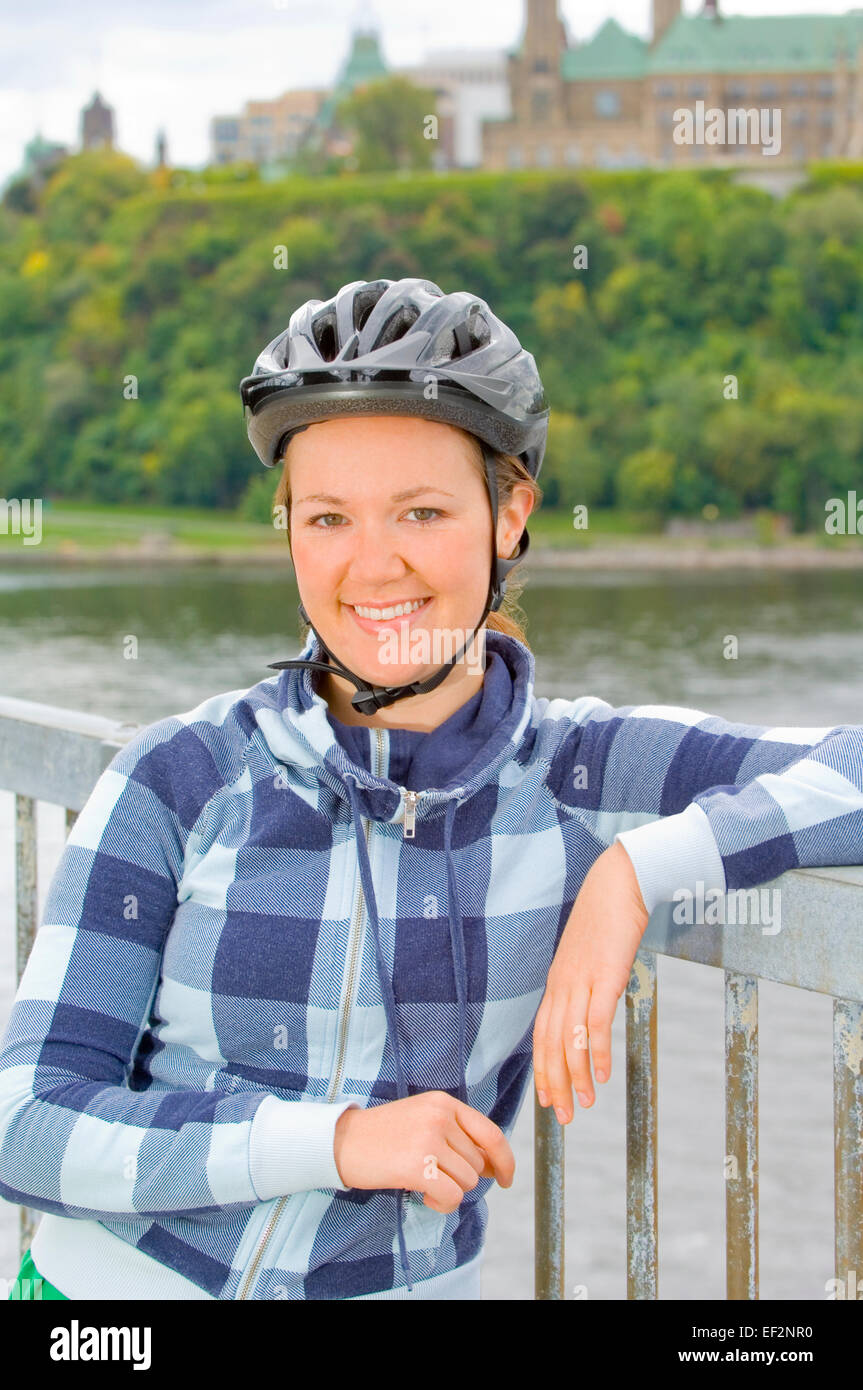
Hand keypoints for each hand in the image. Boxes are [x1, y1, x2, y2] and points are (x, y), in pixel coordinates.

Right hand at [333, 1091, 514, 1214]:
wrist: (341, 1142)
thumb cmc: (383, 1136)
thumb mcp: (423, 1120)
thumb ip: (457, 1135)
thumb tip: (494, 1166)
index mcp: (444, 1103)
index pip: (490, 1133)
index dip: (505, 1159)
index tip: (507, 1178)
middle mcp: (440, 1117)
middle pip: (477, 1164)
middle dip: (461, 1177)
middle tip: (432, 1174)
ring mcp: (429, 1140)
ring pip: (468, 1182)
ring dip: (449, 1190)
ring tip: (423, 1182)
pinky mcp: (418, 1167)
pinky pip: (452, 1197)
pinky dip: (441, 1203)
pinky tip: (422, 1193)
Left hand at [533, 841, 648, 1123]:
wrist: (619, 883)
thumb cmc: (607, 918)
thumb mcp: (590, 955)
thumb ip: (587, 982)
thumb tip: (592, 1007)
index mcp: (557, 981)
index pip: (542, 1034)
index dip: (543, 1068)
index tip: (548, 1098)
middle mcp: (562, 984)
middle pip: (550, 1043)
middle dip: (555, 1084)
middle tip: (561, 1117)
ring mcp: (581, 980)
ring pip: (569, 1039)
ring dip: (574, 1077)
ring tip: (583, 1106)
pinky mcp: (604, 976)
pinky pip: (596, 1022)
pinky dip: (595, 1052)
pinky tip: (600, 1075)